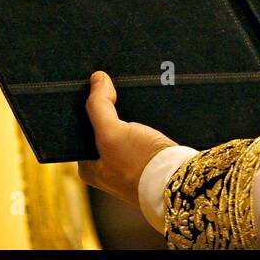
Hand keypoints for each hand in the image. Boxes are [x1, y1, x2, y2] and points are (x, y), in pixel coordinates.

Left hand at [79, 71, 176, 205]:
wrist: (179, 181)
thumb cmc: (140, 165)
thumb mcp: (112, 132)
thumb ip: (99, 106)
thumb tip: (97, 78)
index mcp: (88, 168)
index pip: (80, 130)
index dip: (86, 108)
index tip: (93, 86)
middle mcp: (105, 168)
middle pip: (102, 129)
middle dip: (108, 109)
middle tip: (113, 85)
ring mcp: (128, 165)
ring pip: (123, 130)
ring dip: (128, 113)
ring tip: (131, 92)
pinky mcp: (150, 160)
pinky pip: (141, 134)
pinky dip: (144, 121)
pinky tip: (149, 109)